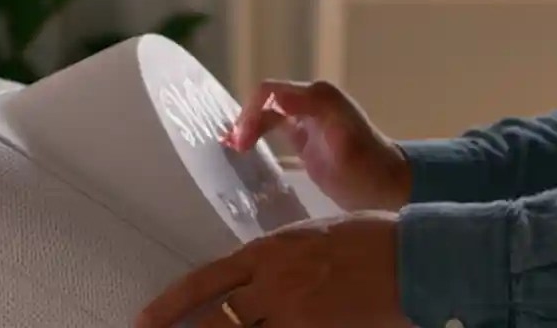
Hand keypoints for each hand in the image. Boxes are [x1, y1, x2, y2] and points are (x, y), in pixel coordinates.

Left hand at [135, 212, 412, 327]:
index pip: (203, 282)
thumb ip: (273, 259)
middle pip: (213, 321)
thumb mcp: (309, 237)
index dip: (168, 306)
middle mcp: (274, 284)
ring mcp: (296, 315)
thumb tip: (245, 280)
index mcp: (268, 253)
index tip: (142, 321)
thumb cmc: (368, 241)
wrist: (414, 257)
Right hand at [224, 80, 410, 211]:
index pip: (271, 93)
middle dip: (244, 119)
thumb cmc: (369, 171)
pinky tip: (239, 147)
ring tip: (229, 147)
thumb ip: (318, 115)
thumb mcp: (345, 144)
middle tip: (233, 149)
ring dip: (246, 125)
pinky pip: (272, 125)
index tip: (241, 142)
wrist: (388, 188)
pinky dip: (255, 133)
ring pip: (265, 112)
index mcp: (319, 97)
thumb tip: (279, 95)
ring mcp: (307, 117)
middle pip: (264, 100)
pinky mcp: (303, 135)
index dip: (250, 113)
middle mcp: (311, 101)